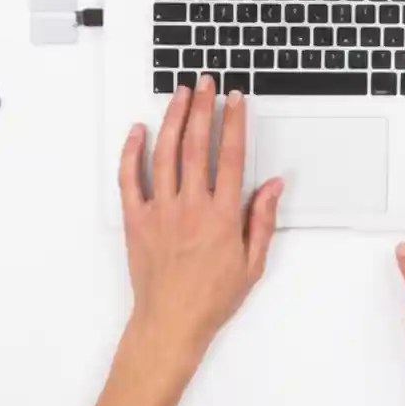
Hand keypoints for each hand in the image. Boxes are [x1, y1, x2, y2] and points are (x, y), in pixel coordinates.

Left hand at [118, 76, 283, 359]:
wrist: (171, 323)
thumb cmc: (213, 298)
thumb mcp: (253, 263)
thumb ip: (262, 220)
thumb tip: (274, 185)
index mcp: (222, 216)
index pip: (231, 156)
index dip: (234, 122)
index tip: (235, 99)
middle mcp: (191, 206)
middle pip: (196, 144)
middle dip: (203, 108)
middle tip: (206, 83)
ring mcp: (160, 211)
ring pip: (165, 153)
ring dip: (172, 118)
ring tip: (179, 94)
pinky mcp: (135, 220)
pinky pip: (129, 178)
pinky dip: (132, 151)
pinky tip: (138, 130)